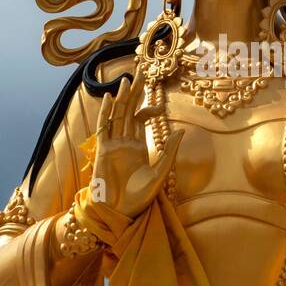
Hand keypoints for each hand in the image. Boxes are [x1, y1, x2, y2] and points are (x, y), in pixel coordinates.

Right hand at [87, 74, 183, 219]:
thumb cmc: (140, 198)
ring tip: (127, 80)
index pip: (141, 120)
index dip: (147, 107)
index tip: (157, 100)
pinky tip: (110, 99)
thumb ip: (169, 151)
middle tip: (141, 72)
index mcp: (138, 147)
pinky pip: (104, 128)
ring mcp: (113, 145)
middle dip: (134, 93)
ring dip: (121, 99)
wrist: (121, 212)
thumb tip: (181, 130)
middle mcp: (125, 143)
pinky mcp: (103, 151)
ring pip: (117, 116)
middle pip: (129, 111)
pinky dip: (107, 113)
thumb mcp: (161, 173)